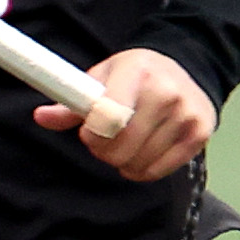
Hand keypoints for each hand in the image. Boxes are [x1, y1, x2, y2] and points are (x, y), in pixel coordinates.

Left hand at [34, 46, 214, 183]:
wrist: (186, 69)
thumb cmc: (136, 75)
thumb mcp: (102, 77)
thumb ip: (72, 101)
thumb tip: (41, 117)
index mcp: (137, 72)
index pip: (108, 116)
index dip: (93, 133)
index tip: (89, 132)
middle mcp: (167, 92)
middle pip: (122, 146)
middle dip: (104, 151)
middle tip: (105, 141)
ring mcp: (186, 114)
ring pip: (139, 162)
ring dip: (123, 162)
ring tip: (125, 144)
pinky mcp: (199, 135)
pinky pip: (159, 171)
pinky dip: (142, 170)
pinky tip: (141, 154)